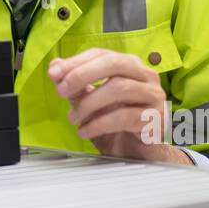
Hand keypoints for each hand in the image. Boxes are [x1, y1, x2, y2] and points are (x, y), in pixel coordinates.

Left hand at [47, 48, 190, 163]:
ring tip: (72, 117)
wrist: (138, 153)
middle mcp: (146, 76)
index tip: (53, 73)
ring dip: (89, 103)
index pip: (102, 54)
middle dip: (83, 74)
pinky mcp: (156, 119)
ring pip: (120, 88)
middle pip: (114, 63)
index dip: (76, 61)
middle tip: (61, 90)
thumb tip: (55, 65)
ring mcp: (154, 96)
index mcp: (130, 65)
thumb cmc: (116, 124)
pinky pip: (124, 116)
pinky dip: (98, 124)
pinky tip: (84, 131)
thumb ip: (76, 84)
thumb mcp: (90, 102)